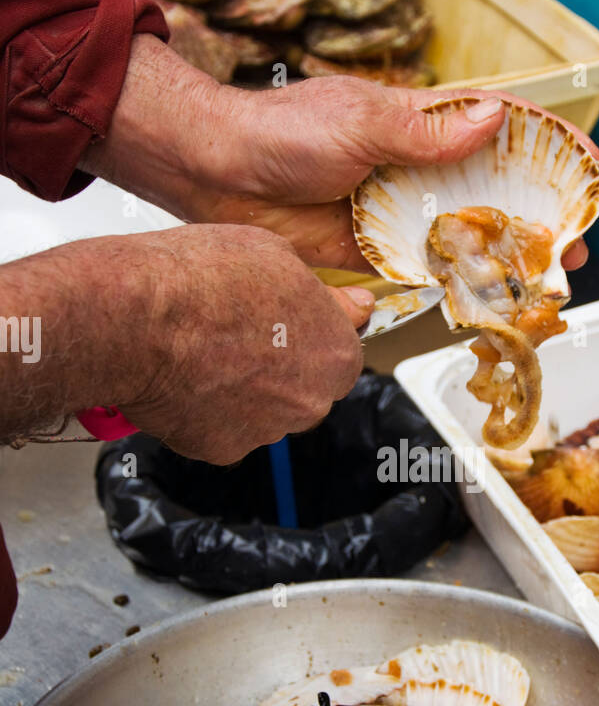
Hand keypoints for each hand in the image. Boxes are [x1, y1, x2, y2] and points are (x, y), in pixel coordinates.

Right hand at [0, 225, 372, 460]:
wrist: (135, 320)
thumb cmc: (202, 279)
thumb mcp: (278, 255)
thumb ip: (324, 295)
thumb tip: (355, 306)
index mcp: (337, 356)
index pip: (339, 352)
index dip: (308, 332)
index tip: (283, 318)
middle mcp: (310, 403)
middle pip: (303, 387)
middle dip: (278, 365)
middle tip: (236, 331)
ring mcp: (265, 432)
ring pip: (262, 411)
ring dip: (242, 388)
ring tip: (203, 350)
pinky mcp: (220, 449)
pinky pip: (220, 428)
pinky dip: (205, 409)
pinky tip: (183, 376)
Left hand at [83, 37, 598, 273]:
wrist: (220, 173)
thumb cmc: (283, 131)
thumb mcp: (362, 121)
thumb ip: (428, 131)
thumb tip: (495, 119)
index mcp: (421, 124)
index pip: (498, 130)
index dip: (545, 146)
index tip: (586, 168)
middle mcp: (416, 168)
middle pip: (492, 192)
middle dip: (537, 216)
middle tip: (574, 246)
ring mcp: (397, 211)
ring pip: (465, 235)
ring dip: (504, 256)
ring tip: (543, 279)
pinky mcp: (373, 252)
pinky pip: (423, 270)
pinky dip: (455, 284)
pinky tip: (486, 299)